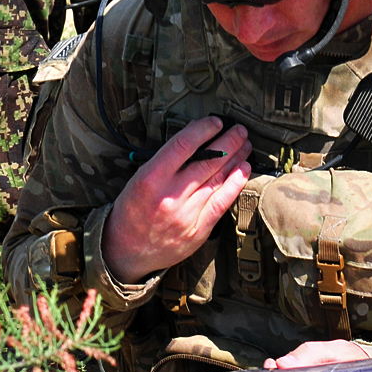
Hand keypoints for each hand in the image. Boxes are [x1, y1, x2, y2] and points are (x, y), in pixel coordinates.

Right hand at [101, 117, 251, 284]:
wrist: (126, 250)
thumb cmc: (132, 211)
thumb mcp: (139, 179)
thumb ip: (165, 162)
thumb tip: (196, 140)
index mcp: (150, 178)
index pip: (183, 145)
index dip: (203, 129)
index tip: (215, 121)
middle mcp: (170, 195)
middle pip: (207, 161)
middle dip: (228, 141)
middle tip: (239, 130)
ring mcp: (186, 214)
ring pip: (218, 180)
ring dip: (235, 159)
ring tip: (245, 145)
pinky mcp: (198, 231)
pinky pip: (222, 203)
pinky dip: (235, 184)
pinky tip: (243, 170)